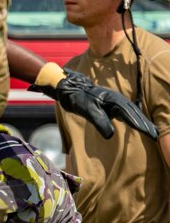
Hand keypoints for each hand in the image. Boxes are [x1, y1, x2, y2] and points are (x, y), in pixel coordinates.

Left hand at [33, 70, 156, 139]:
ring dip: (141, 120)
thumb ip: (99, 121)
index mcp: (113, 100)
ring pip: (131, 111)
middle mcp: (116, 99)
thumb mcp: (87, 110)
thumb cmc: (76, 98)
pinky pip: (125, 110)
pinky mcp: (109, 102)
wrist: (67, 87)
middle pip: (134, 112)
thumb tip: (110, 135)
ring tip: (151, 131)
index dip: (140, 124)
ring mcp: (113, 100)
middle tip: (155, 135)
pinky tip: (137, 123)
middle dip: (144, 123)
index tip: (150, 133)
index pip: (130, 114)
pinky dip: (133, 117)